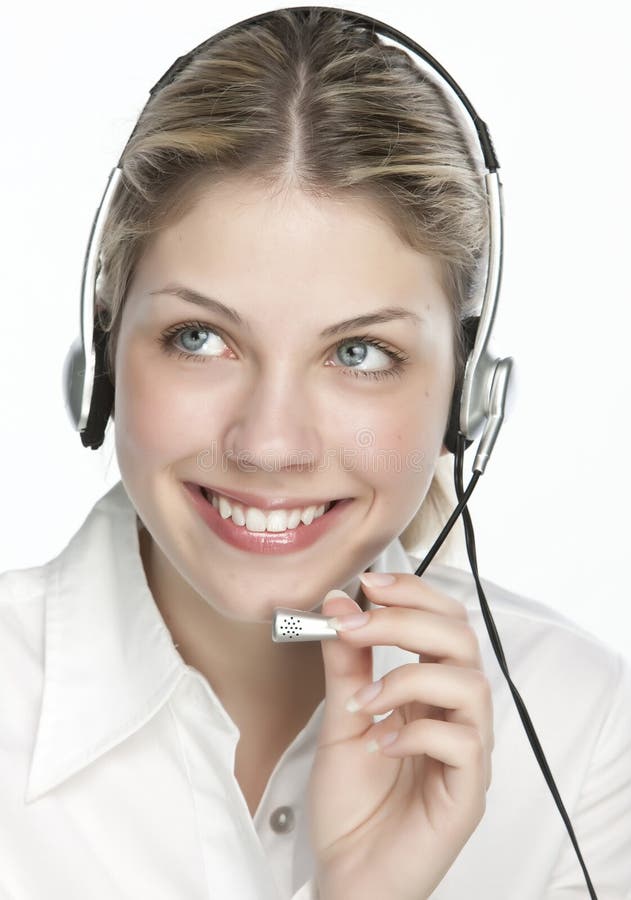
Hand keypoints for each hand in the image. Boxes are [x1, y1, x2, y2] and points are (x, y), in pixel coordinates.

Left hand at [308, 572, 493, 899]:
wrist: (349, 873)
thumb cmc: (352, 801)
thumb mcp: (340, 718)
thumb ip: (346, 662)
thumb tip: (339, 603)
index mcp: (431, 692)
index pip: (444, 622)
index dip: (414, 594)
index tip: (369, 584)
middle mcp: (455, 715)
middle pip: (462, 640)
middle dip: (407, 620)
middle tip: (359, 623)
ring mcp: (467, 753)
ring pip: (471, 685)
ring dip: (409, 678)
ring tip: (366, 701)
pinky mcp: (467, 792)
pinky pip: (464, 743)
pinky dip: (416, 732)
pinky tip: (382, 745)